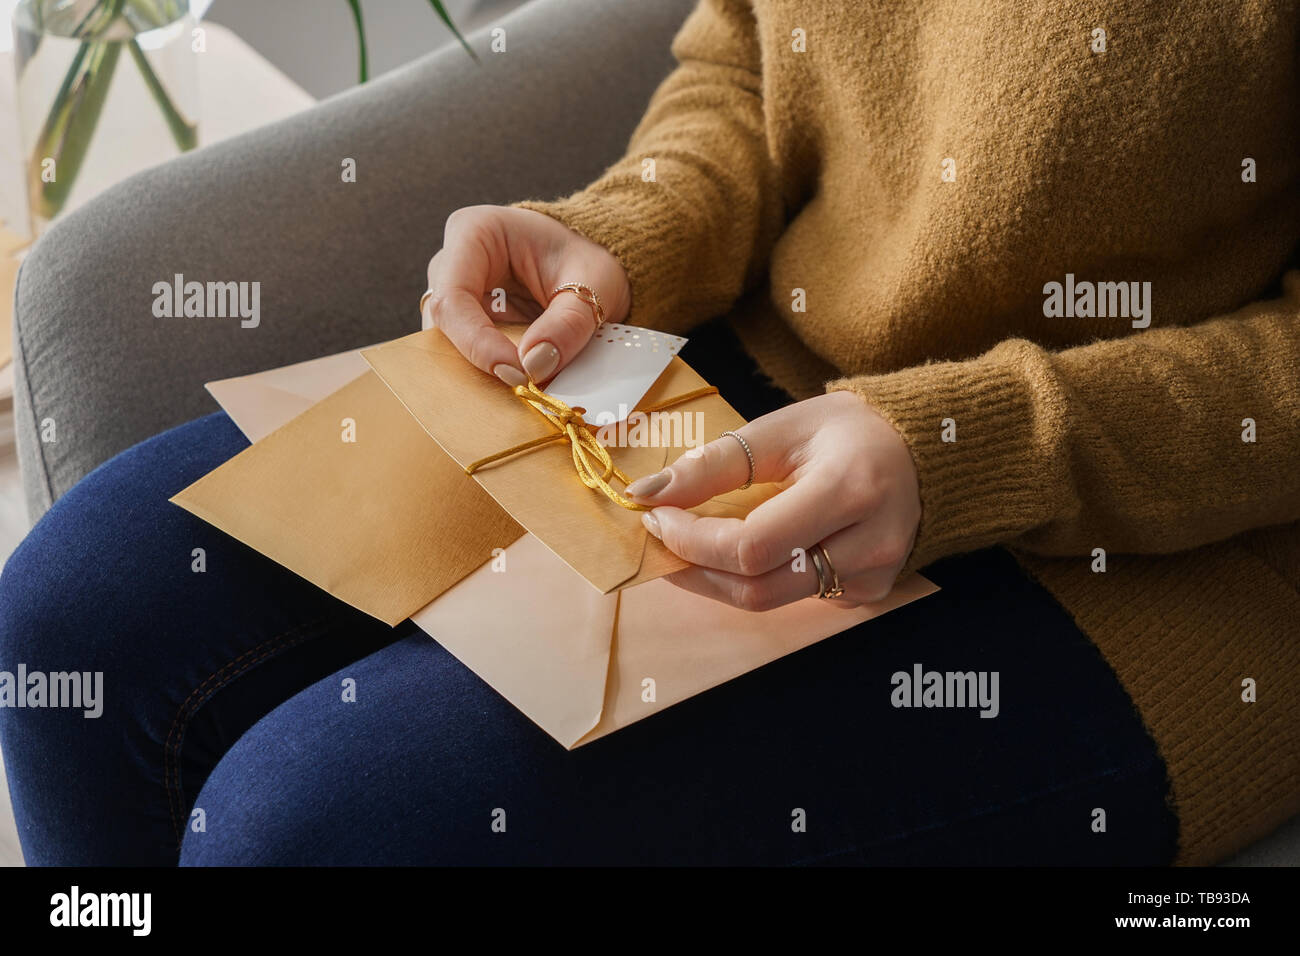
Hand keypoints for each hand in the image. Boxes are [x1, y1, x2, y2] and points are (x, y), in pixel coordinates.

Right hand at [423, 205, 629, 385]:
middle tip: (522, 387)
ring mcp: (455, 294)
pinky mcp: (466, 322)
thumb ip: (568, 323)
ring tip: (523, 386)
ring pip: (447, 343)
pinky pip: (465, 353)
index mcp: (474, 232)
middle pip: (443, 324)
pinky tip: (520, 381)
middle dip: (477, 361)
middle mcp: (452, 262)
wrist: (592, 265)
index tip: (517, 374)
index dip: (477, 342)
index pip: (453, 297)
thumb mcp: (594, 284)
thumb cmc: (589, 259)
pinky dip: (490, 372)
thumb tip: (534, 367)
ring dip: (481, 370)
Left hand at [627, 391, 921, 609]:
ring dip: (717, 578)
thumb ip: (714, 464)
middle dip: (696, 567)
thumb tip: (648, 494)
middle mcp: (869, 544)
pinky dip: (756, 579)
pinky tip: (744, 550)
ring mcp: (874, 576)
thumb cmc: (849, 431)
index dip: (693, 540)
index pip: (753, 545)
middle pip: (757, 587)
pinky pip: (795, 599)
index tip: (658, 514)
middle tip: (663, 535)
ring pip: (770, 601)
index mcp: (849, 490)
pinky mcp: (868, 594)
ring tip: (692, 544)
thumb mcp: (780, 429)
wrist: (922, 450)